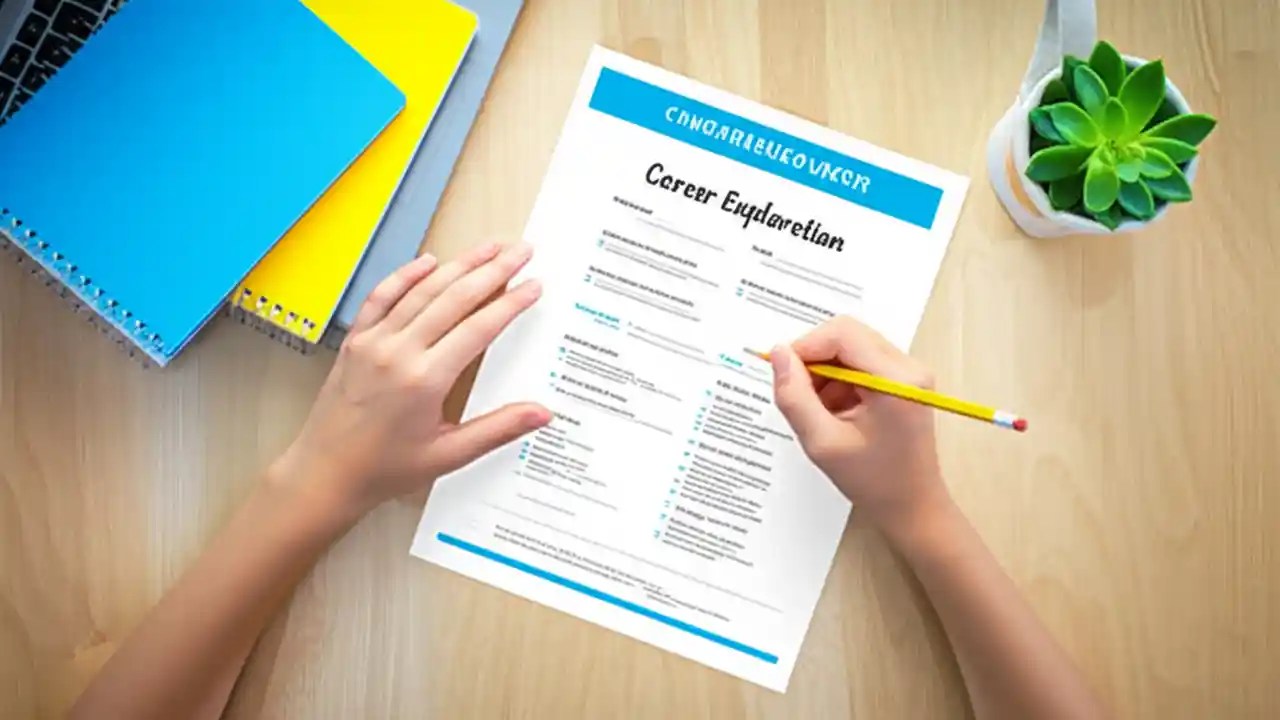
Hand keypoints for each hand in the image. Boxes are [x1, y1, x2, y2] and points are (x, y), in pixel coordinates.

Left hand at [271, 242, 551, 521]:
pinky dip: (406, 276)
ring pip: (423, 291)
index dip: (510, 303)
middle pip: (455, 298)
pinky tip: (428, 261)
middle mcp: (399, 353)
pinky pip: (382, 298)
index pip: (479, 328)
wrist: (325, 474)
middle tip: (520, 252)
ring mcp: (374, 343)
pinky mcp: (356, 342)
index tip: (532, 286)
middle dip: (492, 271)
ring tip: (487, 248)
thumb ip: (498, 429)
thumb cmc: (384, 469)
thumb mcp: (449, 456)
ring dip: (458, 265)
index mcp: (425, 380)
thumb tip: (541, 413)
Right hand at [769, 316, 950, 540]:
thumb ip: (794, 396)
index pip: (842, 334)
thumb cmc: (873, 482)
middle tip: (798, 395)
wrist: (912, 507)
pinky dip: (838, 382)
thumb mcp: (822, 442)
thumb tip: (777, 354)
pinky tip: (834, 413)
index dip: (805, 346)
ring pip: (851, 348)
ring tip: (819, 412)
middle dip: (814, 360)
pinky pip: (860, 363)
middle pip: (847, 335)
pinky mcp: (902, 381)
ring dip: (825, 373)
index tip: (782, 372)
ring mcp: (908, 373)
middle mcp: (908, 367)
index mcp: (895, 380)